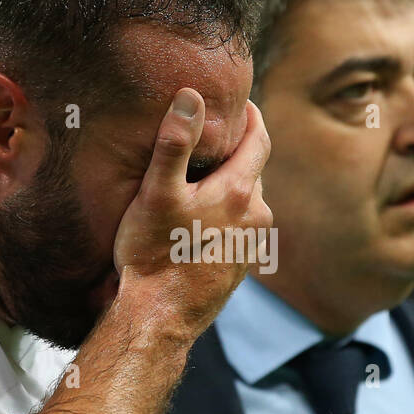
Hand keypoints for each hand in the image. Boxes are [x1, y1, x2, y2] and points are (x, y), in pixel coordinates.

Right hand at [112, 88, 270, 341]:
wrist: (160, 317)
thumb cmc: (153, 254)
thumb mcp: (156, 192)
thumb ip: (174, 143)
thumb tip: (191, 96)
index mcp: (240, 192)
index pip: (260, 139)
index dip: (252, 116)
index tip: (241, 101)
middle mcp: (256, 216)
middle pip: (253, 169)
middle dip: (236, 151)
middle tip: (212, 136)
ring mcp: (252, 244)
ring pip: (246, 199)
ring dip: (229, 184)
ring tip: (200, 177)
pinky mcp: (242, 265)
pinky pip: (240, 225)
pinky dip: (226, 213)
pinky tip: (199, 218)